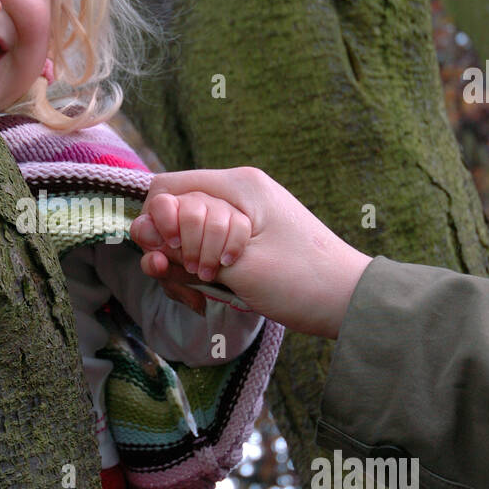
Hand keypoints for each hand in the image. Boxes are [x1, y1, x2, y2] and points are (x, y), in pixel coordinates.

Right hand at [130, 169, 372, 338]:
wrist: (350, 302)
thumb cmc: (300, 280)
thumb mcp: (235, 264)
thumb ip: (182, 245)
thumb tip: (139, 230)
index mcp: (237, 186)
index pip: (166, 189)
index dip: (156, 223)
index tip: (171, 257)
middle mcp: (236, 194)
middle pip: (173, 213)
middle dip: (171, 250)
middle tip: (191, 281)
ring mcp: (240, 218)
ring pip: (184, 236)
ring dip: (182, 267)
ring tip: (199, 292)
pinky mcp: (242, 241)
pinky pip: (202, 251)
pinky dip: (196, 274)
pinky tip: (202, 297)